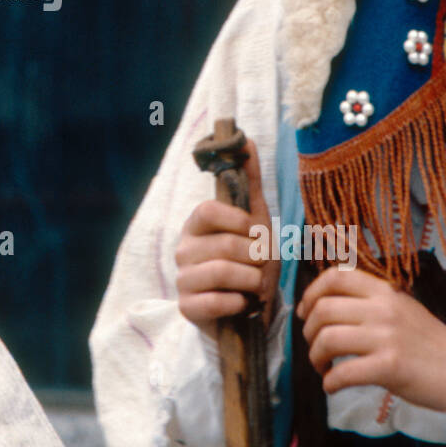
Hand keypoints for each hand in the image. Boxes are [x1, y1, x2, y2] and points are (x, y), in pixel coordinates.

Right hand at [175, 140, 278, 331]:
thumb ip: (249, 181)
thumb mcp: (255, 218)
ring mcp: (182, 278)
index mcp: (197, 224)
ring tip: (255, 286)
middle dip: (257, 258)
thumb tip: (246, 139)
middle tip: (262, 266)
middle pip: (224, 245)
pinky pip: (215, 302)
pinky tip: (242, 303)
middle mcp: (184, 248)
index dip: (239, 222)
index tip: (256, 233)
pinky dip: (238, 304)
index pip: (208, 210)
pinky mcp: (187, 307)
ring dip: (251, 282)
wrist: (245, 306)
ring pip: (221, 273)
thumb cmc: (249, 259)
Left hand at [296, 267, 445, 412]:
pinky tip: (333, 386)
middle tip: (315, 347)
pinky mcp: (390, 367)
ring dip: (315, 357)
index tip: (305, 313)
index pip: (336, 277)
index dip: (311, 294)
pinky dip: (330, 382)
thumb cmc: (427, 343)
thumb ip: (369, 302)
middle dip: (309, 332)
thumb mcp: (401, 308)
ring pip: (328, 339)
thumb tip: (323, 305)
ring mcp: (387, 337)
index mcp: (384, 291)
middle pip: (323, 310)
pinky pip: (344, 372)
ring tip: (323, 368)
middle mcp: (383, 309)